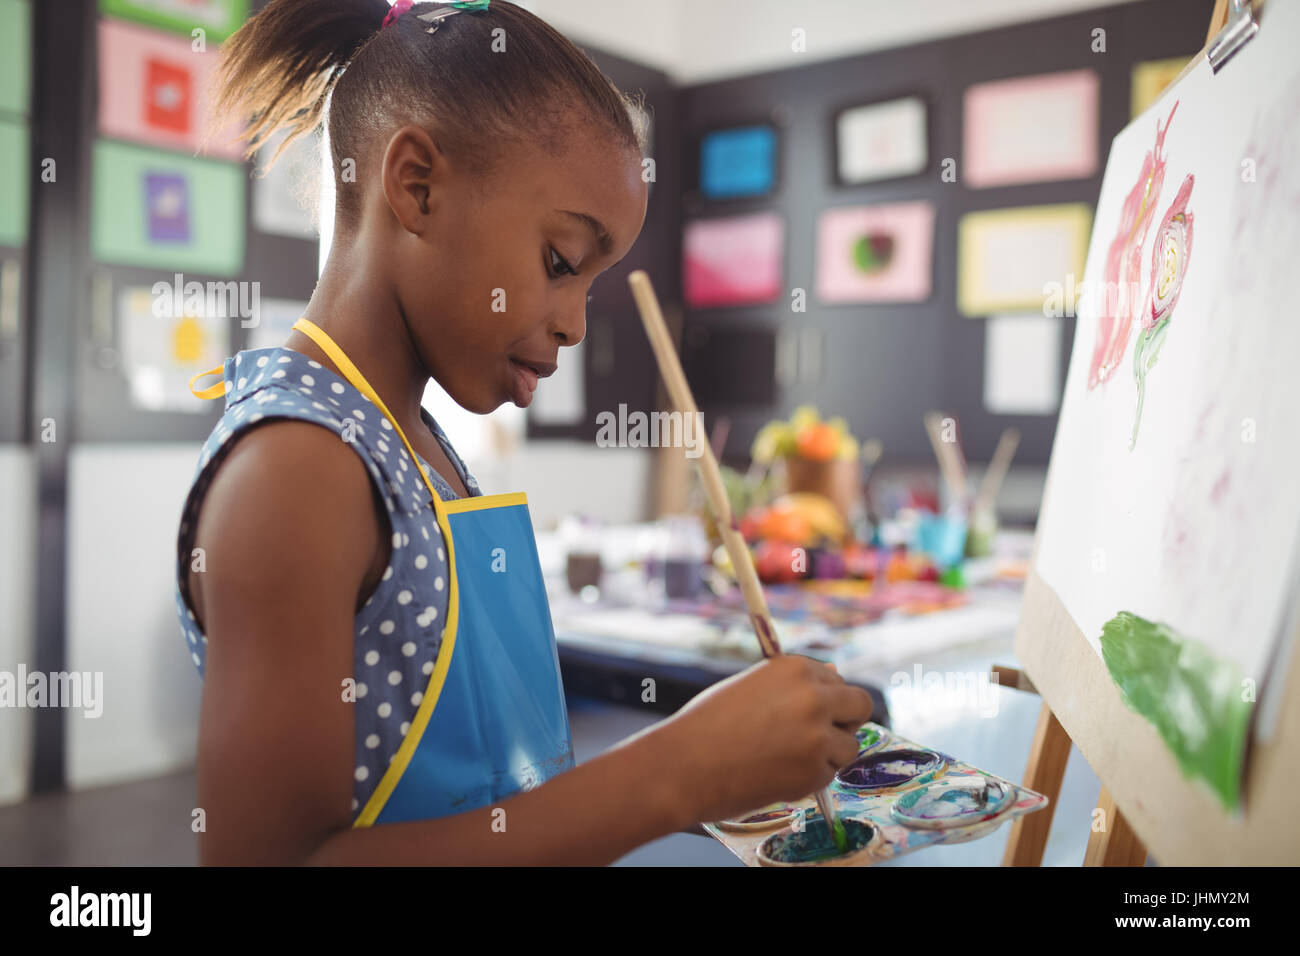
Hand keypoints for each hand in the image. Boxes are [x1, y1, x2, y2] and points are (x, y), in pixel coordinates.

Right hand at [657, 655, 872, 823]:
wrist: (683, 766)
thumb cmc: (706, 725)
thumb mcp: (750, 688)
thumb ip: (791, 686)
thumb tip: (834, 676)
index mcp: (795, 668)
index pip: (836, 680)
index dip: (825, 699)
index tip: (809, 713)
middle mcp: (813, 696)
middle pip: (860, 705)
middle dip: (846, 721)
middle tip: (821, 737)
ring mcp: (817, 735)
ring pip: (849, 746)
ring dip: (827, 755)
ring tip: (785, 759)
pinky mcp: (814, 772)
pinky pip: (829, 775)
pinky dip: (809, 779)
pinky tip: (775, 774)